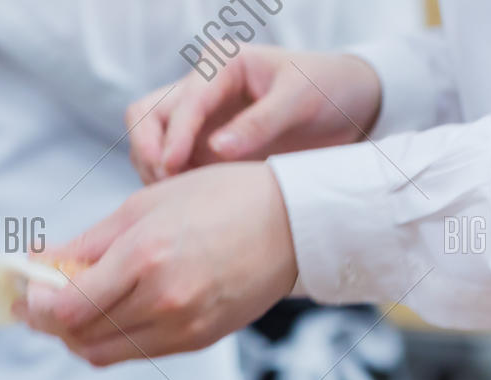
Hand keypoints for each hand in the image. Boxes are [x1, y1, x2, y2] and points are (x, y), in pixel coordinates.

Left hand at [16, 163, 297, 364]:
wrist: (291, 222)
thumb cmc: (218, 198)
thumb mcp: (142, 207)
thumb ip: (85, 244)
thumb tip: (35, 262)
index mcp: (144, 259)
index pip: (66, 309)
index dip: (33, 307)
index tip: (21, 292)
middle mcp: (162, 301)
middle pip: (79, 338)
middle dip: (48, 323)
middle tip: (37, 300)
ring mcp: (182, 327)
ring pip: (105, 352)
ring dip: (77, 335)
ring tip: (74, 303)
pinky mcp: (198, 341)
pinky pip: (138, 351)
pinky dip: (113, 337)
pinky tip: (112, 309)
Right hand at [128, 45, 380, 183]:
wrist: (344, 105)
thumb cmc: (325, 90)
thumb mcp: (300, 100)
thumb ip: (260, 123)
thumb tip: (217, 149)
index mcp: (222, 64)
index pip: (181, 101)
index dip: (173, 136)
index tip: (172, 168)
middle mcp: (201, 88)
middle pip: (145, 117)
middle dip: (149, 151)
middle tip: (168, 185)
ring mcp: (198, 120)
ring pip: (150, 142)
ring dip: (155, 170)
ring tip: (182, 200)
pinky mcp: (201, 147)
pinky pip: (168, 166)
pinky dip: (169, 185)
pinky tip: (191, 204)